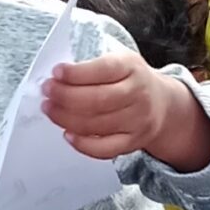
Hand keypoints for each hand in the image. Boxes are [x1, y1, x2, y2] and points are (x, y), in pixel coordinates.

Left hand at [42, 51, 209, 167]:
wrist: (162, 104)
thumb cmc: (129, 79)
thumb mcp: (119, 61)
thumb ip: (93, 65)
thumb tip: (57, 77)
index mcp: (131, 67)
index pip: (103, 69)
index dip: (77, 73)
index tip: (56, 73)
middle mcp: (138, 94)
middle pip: (97, 100)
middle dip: (65, 96)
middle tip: (47, 92)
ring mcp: (137, 121)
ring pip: (96, 124)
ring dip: (66, 118)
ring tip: (49, 109)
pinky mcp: (133, 142)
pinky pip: (105, 149)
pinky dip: (83, 144)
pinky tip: (67, 133)